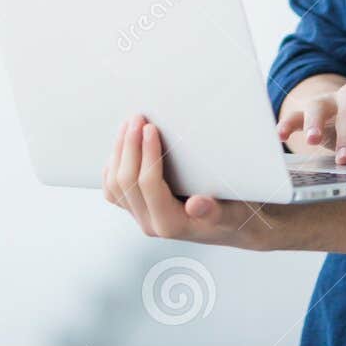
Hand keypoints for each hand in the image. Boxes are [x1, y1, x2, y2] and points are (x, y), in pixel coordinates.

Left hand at [101, 115, 265, 249]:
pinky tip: (121, 146)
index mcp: (171, 224)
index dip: (147, 153)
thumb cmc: (233, 215)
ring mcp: (141, 218)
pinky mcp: (136, 210)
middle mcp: (151, 224)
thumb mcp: (231, 212)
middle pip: (126, 182)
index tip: (150, 127)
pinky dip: (112, 165)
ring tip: (128, 126)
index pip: (148, 184)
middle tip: (137, 118)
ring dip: (118, 152)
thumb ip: (213, 210)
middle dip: (129, 146)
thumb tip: (196, 205)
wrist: (232, 227)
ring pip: (114, 185)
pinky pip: (113, 190)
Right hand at [276, 80, 345, 164]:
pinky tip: (281, 134)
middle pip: (344, 107)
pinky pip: (297, 114)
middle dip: (344, 132)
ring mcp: (329, 103)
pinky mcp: (312, 114)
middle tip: (345, 157)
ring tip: (309, 142)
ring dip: (312, 123)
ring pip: (317, 107)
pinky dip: (289, 122)